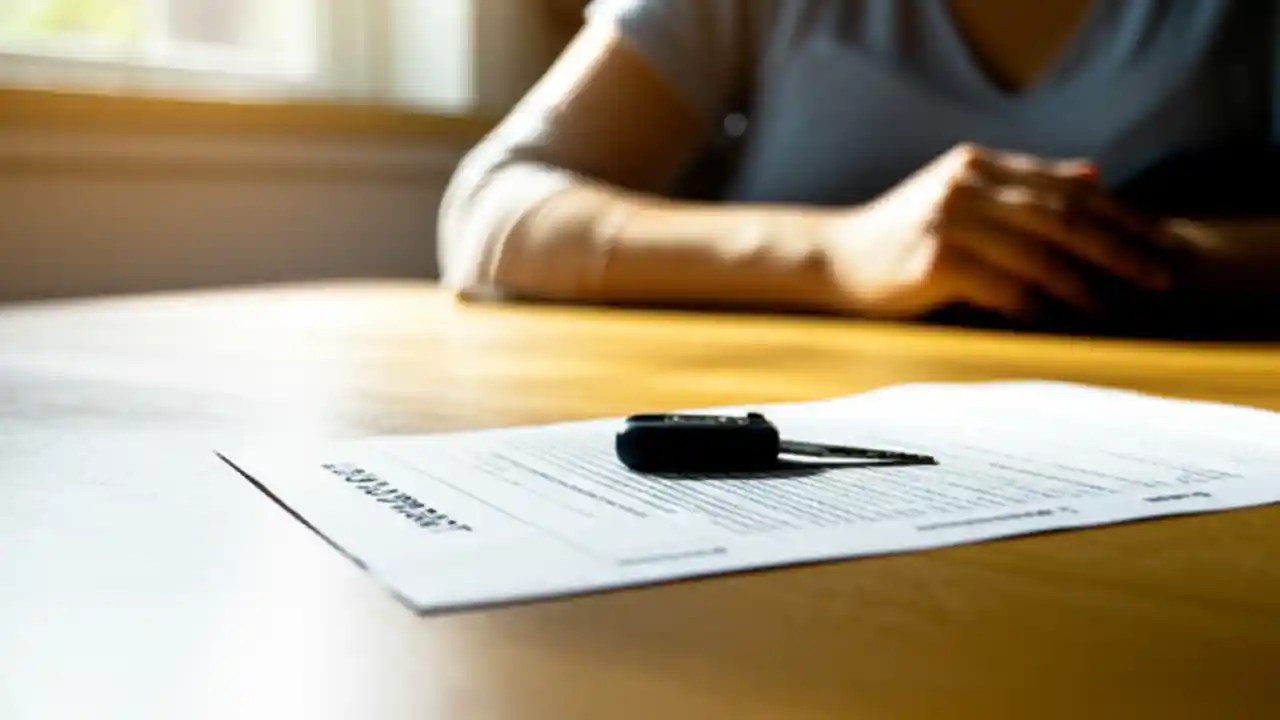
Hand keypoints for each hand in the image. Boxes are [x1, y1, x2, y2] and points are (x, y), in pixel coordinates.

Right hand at [821, 143, 1173, 320]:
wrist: (834, 257)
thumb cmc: (904, 234)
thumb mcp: (962, 195)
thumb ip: (1024, 185)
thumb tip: (1095, 175)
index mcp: (979, 164)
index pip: (1066, 187)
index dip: (1118, 214)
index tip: (1159, 242)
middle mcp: (966, 185)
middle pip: (1061, 217)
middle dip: (1117, 249)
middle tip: (1157, 277)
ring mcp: (949, 221)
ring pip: (1037, 254)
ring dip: (1083, 285)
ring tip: (1113, 308)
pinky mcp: (934, 261)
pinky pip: (1002, 286)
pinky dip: (1034, 306)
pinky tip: (1056, 323)